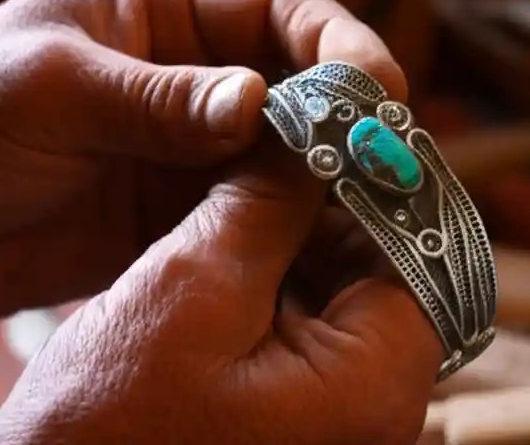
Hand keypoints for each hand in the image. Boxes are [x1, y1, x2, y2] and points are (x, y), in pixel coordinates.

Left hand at [0, 0, 405, 330]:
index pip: (274, 5)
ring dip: (331, 184)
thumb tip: (261, 106)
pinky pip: (253, 220)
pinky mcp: (174, 218)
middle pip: (299, 85)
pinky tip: (322, 257)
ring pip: (287, 159)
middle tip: (394, 161)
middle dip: (349, 118)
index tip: (376, 89)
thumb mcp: (42, 90)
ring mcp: (184, 150)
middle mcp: (186, 73)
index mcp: (157, 8)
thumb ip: (152, 101)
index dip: (336, 39)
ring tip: (376, 216)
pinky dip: (292, 236)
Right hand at [0, 141, 441, 444]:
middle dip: (337, 199)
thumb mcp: (189, 288)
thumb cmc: (106, 427)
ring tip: (253, 172)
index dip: (383, 173)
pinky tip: (236, 231)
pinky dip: (279, 277)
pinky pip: (310, 330)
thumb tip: (314, 130)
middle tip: (287, 133)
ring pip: (345, 294)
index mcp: (375, 383)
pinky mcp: (296, 421)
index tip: (341, 115)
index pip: (423, 247)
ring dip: (303, 232)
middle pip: (387, 269)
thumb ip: (265, 201)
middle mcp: (376, 409)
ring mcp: (337, 419)